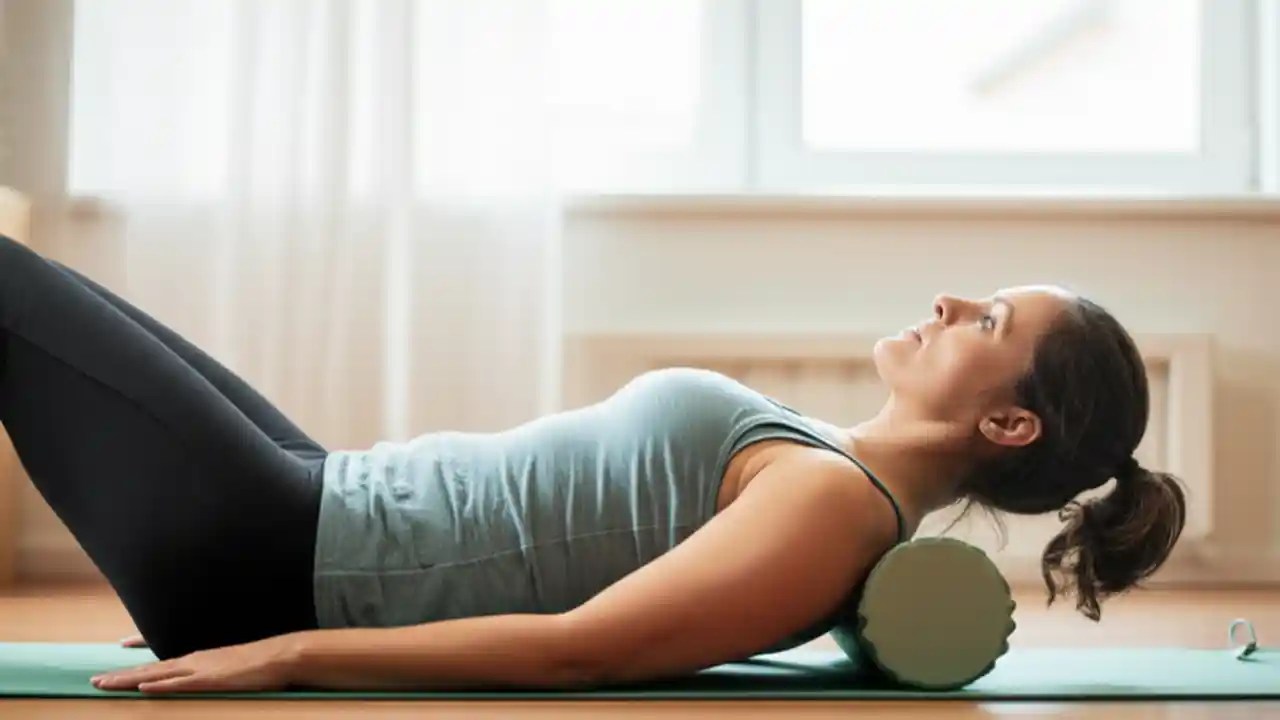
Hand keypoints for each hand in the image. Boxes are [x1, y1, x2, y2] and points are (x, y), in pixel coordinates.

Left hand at [91, 634, 299, 693]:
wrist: (281, 656)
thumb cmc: (261, 663)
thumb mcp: (233, 668)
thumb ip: (216, 673)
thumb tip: (212, 680)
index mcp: (200, 658)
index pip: (162, 658)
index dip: (140, 649)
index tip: (121, 645)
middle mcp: (194, 661)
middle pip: (150, 669)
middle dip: (121, 675)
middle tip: (94, 680)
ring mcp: (201, 669)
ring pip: (156, 675)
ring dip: (128, 680)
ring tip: (103, 684)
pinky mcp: (210, 680)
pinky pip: (179, 684)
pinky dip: (159, 685)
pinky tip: (143, 687)